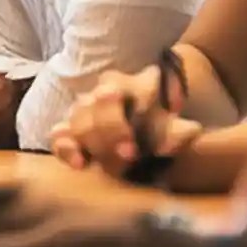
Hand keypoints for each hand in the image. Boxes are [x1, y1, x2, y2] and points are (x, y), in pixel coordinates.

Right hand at [49, 67, 199, 177]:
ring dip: (96, 142)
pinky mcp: (68, 131)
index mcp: (135, 83)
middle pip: (99, 103)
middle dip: (113, 129)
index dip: (144, 102)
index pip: (132, 86)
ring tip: (116, 163)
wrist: (147, 140)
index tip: (154, 125)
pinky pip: (58, 135)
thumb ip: (181, 131)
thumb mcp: (179, 131)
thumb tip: (188, 131)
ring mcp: (84, 110)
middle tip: (131, 153)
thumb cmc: (162, 132)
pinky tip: (81, 163)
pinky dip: (67, 148)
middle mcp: (106, 91)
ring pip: (80, 119)